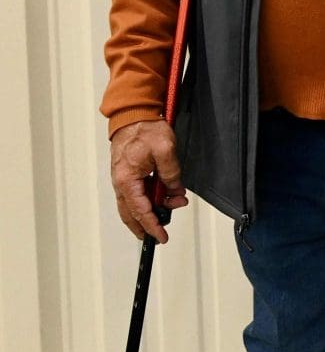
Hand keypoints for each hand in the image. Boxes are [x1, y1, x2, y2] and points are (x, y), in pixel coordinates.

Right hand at [108, 119, 186, 243]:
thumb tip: (175, 192)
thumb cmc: (146, 130)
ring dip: (149, 212)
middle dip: (144, 226)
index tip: (161, 237)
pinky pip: (135, 194)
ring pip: (132, 205)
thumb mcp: (166, 151)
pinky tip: (161, 199)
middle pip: (130, 213)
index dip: (152, 225)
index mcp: (127, 179)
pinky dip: (147, 201)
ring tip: (169, 210)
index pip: (140, 210)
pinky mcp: (127, 174)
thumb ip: (171, 175)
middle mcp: (120, 182)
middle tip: (158, 236)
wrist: (133, 115)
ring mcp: (122, 178)